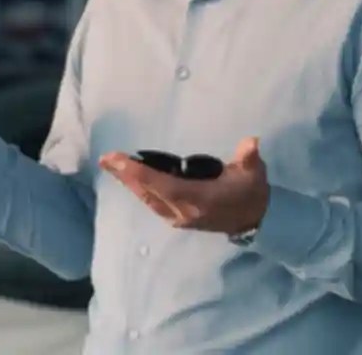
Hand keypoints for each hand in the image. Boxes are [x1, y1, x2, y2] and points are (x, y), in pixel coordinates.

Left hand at [100, 137, 269, 234]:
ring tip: (113, 167)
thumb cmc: (251, 192)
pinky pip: (153, 204)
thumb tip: (251, 142)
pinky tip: (131, 181)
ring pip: (148, 200)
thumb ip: (249, 157)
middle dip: (125, 176)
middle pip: (148, 194)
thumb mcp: (253, 173)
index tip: (118, 160)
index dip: (139, 173)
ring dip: (130, 184)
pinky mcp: (179, 220)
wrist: (256, 221)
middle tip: (106, 159)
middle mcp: (184, 211)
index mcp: (199, 199)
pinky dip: (140, 191)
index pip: (162, 185)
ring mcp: (180, 218)